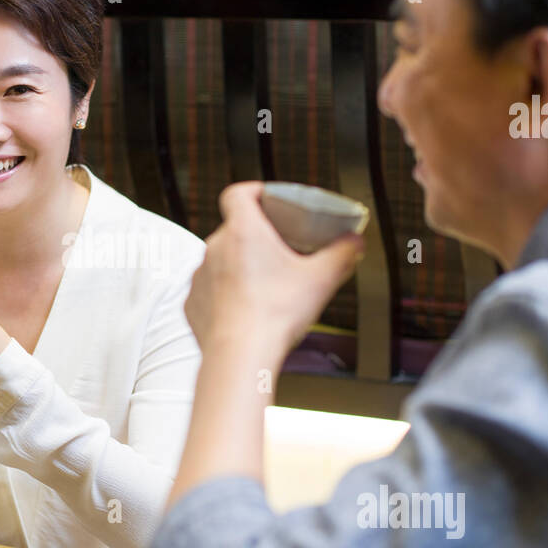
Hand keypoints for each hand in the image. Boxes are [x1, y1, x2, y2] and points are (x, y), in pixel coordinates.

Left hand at [184, 181, 365, 355]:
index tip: (267, 199)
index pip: (238, 193)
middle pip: (233, 230)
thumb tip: (355, 242)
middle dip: (255, 238)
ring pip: (220, 262)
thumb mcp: (321, 279)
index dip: (253, 192)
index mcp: (243, 231)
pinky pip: (209, 291)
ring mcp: (199, 276)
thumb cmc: (275, 315)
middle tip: (279, 253)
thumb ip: (342, 254)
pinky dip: (224, 297)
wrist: (240, 356)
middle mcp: (215, 248)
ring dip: (238, 268)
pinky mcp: (192, 303)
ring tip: (263, 288)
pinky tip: (245, 311)